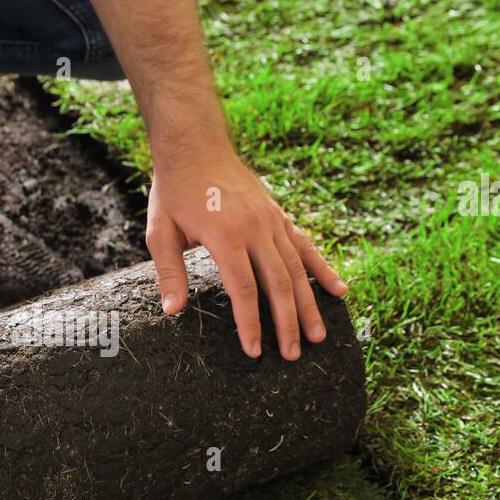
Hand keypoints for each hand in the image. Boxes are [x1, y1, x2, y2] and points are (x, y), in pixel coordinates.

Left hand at [146, 151, 347, 358]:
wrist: (196, 144)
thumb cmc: (174, 190)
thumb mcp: (160, 231)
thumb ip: (169, 272)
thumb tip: (172, 312)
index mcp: (225, 236)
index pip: (244, 290)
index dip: (251, 323)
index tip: (255, 351)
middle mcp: (256, 229)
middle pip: (278, 284)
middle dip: (287, 323)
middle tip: (293, 355)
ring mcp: (272, 221)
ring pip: (297, 269)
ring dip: (309, 305)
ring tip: (318, 336)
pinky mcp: (278, 215)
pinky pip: (305, 246)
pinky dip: (322, 269)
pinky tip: (339, 291)